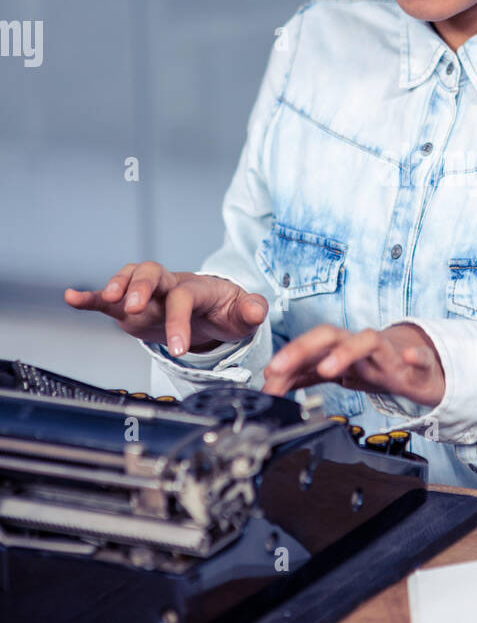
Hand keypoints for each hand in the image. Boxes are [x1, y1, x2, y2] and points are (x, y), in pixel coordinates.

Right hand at [64, 262, 268, 356]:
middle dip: (141, 287)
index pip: (184, 298)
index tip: (177, 349)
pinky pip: (108, 298)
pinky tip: (71, 298)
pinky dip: (90, 297)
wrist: (211, 310)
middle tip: (134, 308)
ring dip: (116, 285)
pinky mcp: (132, 305)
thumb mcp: (243, 313)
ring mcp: (149, 293)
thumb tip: (258, 310)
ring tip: (105, 297)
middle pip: (152, 273)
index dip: (179, 320)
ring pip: (129, 278)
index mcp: (197, 287)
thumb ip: (251, 311)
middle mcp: (170, 284)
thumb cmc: (224, 309)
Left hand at [262, 321, 444, 405]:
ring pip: (368, 340)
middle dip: (301, 348)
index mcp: (340, 348)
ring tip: (328, 368)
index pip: (308, 346)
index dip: (286, 359)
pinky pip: (420, 357)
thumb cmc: (374, 367)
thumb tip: (273, 379)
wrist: (415, 369)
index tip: (268, 377)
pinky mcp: (416, 363)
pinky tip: (411, 357)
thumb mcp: (336, 373)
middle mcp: (360, 345)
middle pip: (329, 335)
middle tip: (279, 369)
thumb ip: (306, 375)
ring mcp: (387, 352)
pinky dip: (417, 356)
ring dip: (346, 351)